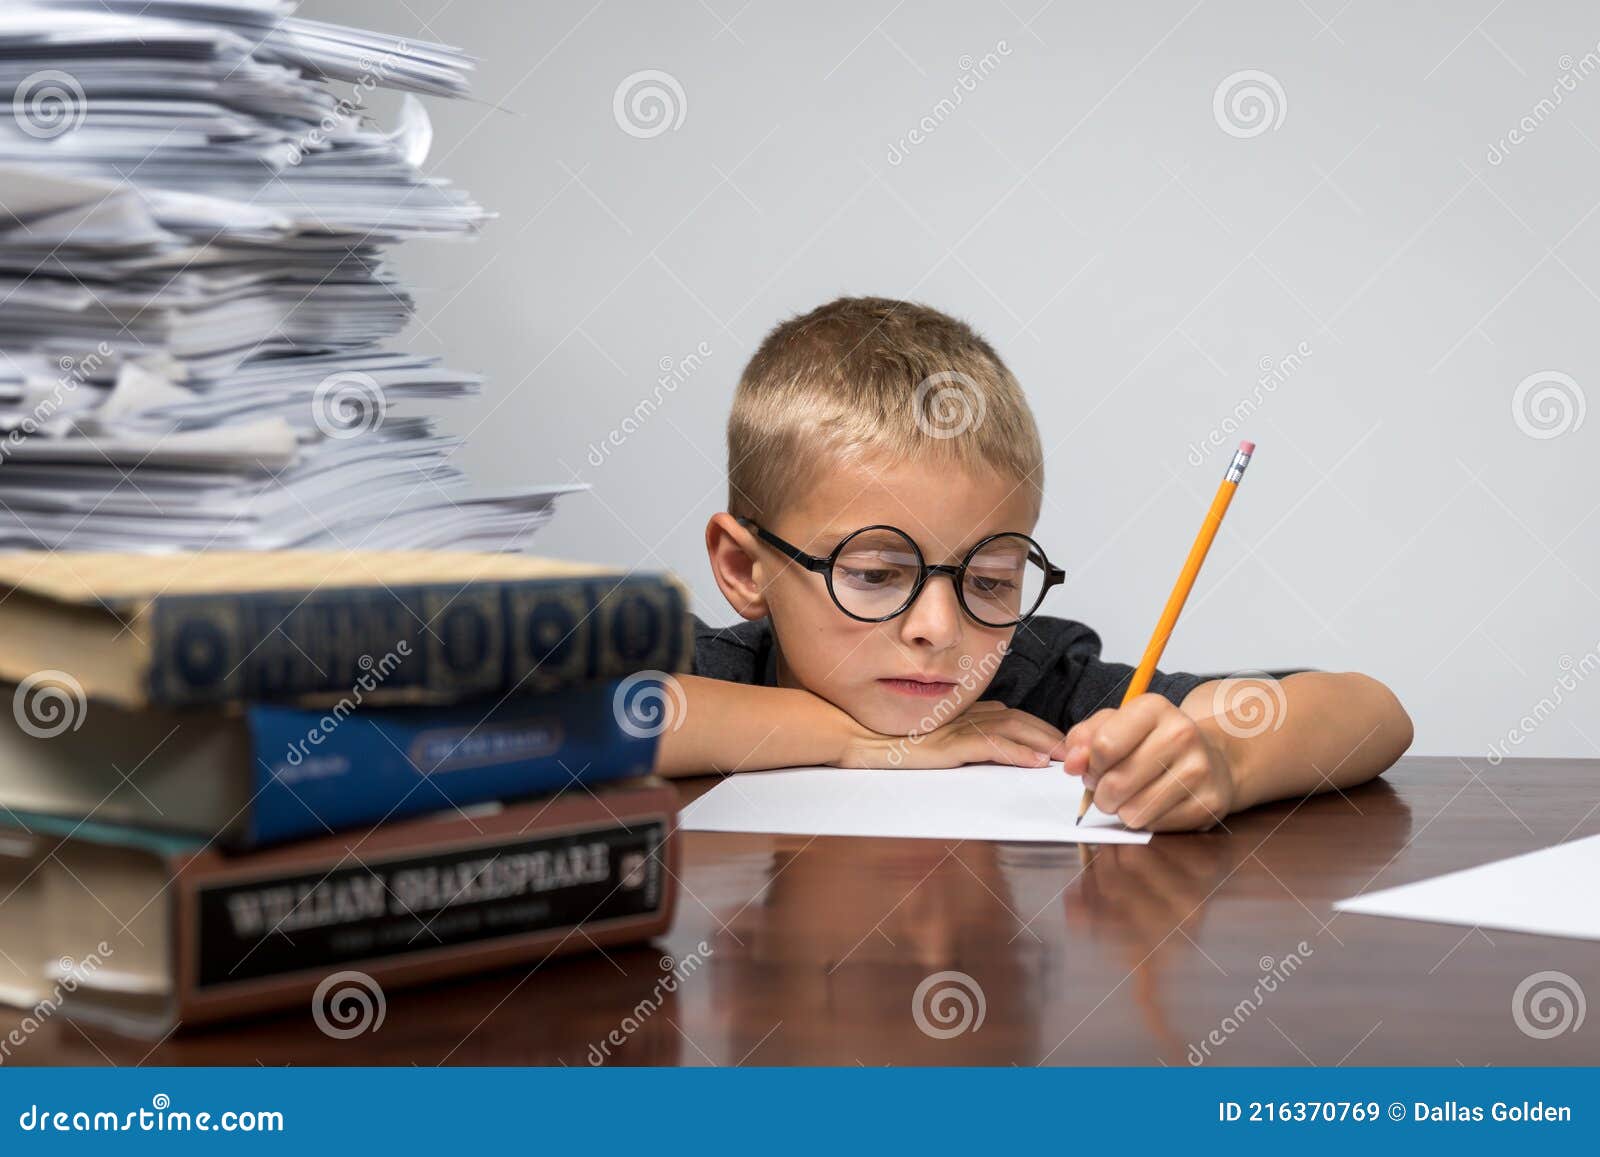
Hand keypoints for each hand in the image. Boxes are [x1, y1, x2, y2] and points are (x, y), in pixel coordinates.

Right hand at [834, 700, 1070, 769]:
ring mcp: (955, 728)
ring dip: (1043, 742)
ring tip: (1066, 756)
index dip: (1037, 725)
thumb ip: (955, 735)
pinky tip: (1036, 762)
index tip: (1059, 739)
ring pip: (1011, 730)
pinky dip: (1017, 753)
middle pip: (1017, 719)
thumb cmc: (885, 740)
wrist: (854, 736)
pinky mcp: (948, 745)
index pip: (1009, 714)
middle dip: (1049, 732)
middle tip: (1077, 748)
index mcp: (959, 713)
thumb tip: (985, 740)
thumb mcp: (927, 736)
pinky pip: (991, 747)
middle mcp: (962, 715)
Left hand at [1060, 693, 1235, 830]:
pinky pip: (1155, 826)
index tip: (1095, 766)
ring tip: (1130, 796)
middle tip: (1108, 787)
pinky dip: (1146, 821)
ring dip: (1122, 810)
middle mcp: (1181, 734)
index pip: (1103, 745)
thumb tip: (1072, 763)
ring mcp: (1198, 770)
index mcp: (1154, 708)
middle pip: (1116, 783)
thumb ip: (1084, 739)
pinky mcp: (1208, 803)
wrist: (1210, 759)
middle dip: (1101, 793)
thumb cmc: (1152, 742)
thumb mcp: (1115, 725)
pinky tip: (1155, 804)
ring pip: (1133, 811)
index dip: (1090, 764)